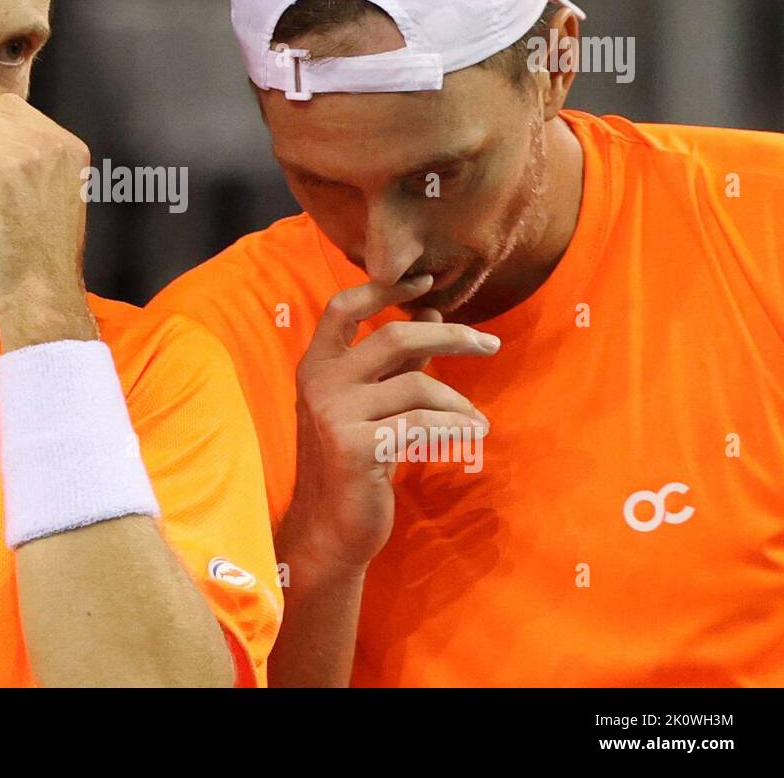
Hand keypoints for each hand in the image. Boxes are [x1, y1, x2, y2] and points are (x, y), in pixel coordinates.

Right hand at [279, 274, 498, 581]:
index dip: (383, 289)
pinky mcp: (355, 448)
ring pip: (416, 385)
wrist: (331, 525)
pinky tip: (473, 433)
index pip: (342, 307)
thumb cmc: (354, 460)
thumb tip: (431, 314)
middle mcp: (320, 383)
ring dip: (457, 399)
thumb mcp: (370, 404)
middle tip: (489, 344)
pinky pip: (421, 424)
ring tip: (477, 419)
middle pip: (393, 339)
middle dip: (450, 337)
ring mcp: (334, 415)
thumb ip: (395, 362)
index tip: (426, 282)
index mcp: (317, 365)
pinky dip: (454, 426)